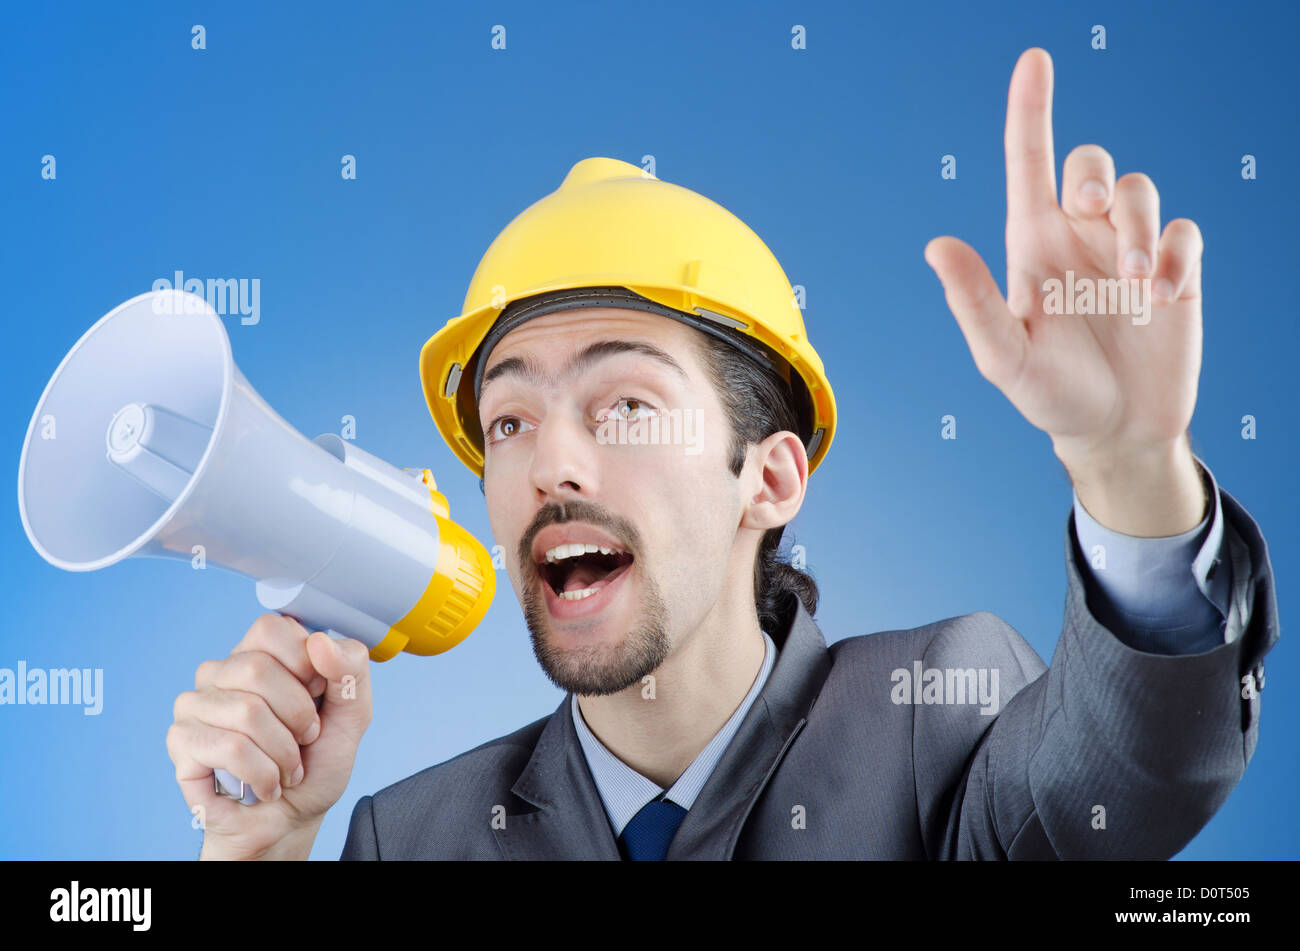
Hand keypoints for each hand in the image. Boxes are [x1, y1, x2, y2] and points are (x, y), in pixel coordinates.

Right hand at [166, 614, 372, 859]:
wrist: (290, 819)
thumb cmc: (316, 763)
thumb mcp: (352, 714)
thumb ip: (350, 671)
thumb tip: (320, 642)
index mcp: (259, 653)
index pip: (272, 627)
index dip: (304, 665)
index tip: (316, 694)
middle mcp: (221, 672)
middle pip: (258, 669)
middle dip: (298, 716)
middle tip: (304, 740)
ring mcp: (195, 705)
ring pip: (246, 712)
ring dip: (283, 752)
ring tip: (285, 767)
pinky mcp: (182, 741)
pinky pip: (229, 749)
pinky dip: (263, 774)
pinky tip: (265, 784)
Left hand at [924, 47, 1205, 534]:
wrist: (1115, 432)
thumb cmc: (1050, 396)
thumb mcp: (1005, 357)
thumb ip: (973, 304)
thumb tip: (937, 246)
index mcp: (1032, 246)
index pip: (1027, 164)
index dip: (1030, 111)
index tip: (1034, 60)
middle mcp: (1078, 239)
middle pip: (1089, 164)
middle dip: (1092, 176)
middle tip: (1088, 215)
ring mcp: (1128, 252)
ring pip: (1139, 191)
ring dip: (1139, 224)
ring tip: (1136, 281)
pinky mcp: (1175, 271)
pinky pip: (1184, 230)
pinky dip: (1176, 254)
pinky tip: (1163, 296)